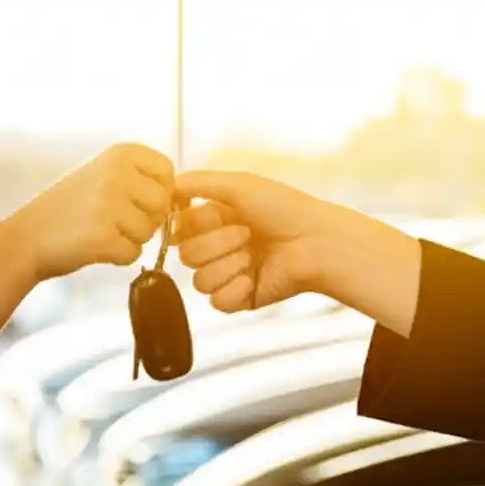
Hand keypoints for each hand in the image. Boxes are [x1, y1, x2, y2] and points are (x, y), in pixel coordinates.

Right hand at [6, 143, 174, 281]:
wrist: (26, 237)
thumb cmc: (72, 210)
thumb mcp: (106, 176)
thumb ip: (142, 180)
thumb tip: (188, 196)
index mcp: (121, 153)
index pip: (168, 173)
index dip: (157, 193)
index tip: (132, 201)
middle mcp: (117, 172)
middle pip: (162, 205)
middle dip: (144, 220)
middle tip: (110, 219)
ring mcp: (109, 203)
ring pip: (149, 233)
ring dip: (129, 239)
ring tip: (97, 230)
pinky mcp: (103, 235)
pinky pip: (133, 254)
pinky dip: (117, 257)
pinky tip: (92, 246)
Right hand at [174, 171, 421, 334]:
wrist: (317, 243)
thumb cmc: (284, 209)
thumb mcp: (239, 184)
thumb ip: (198, 182)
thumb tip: (167, 184)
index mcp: (216, 221)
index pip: (179, 228)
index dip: (195, 224)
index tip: (221, 214)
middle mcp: (219, 248)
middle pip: (186, 256)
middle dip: (217, 243)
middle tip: (247, 234)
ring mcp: (229, 275)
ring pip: (198, 282)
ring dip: (228, 266)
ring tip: (254, 257)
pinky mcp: (240, 299)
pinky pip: (216, 302)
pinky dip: (235, 289)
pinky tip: (255, 278)